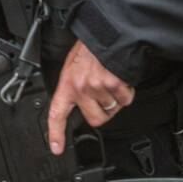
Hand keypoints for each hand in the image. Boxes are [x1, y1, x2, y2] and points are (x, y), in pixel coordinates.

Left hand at [48, 40, 134, 154]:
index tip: (56, 148)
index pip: (57, 114)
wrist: (107, 33)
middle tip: (103, 95)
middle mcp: (80, 88)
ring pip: (112, 108)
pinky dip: (127, 92)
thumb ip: (75, 87)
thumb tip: (79, 104)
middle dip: (103, 111)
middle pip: (95, 119)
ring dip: (115, 98)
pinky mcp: (114, 84)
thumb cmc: (90, 49)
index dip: (56, 134)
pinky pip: (125, 100)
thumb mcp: (73, 67)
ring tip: (110, 79)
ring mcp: (97, 87)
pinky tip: (120, 79)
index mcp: (67, 84)